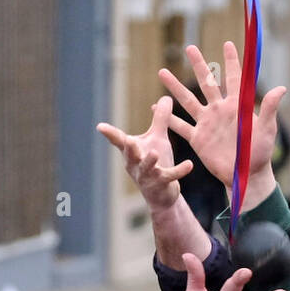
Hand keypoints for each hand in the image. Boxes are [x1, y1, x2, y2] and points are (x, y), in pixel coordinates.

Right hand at [97, 95, 192, 212]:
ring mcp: (147, 175)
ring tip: (154, 153)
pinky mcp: (161, 184)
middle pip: (130, 155)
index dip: (109, 134)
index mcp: (131, 152)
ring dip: (149, 160)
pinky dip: (179, 171)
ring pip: (146, 168)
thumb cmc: (157, 161)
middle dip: (129, 148)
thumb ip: (160, 119)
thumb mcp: (158, 139)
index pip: (118, 141)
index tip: (100, 126)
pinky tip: (189, 164)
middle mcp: (135, 164)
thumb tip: (166, 96)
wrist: (163, 194)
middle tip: (128, 140)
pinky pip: (170, 176)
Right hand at [159, 42, 286, 211]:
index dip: (231, 61)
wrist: (246, 174)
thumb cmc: (261, 152)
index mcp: (237, 106)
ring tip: (162, 72)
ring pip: (188, 100)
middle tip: (189, 47)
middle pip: (206, 82)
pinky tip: (156, 107)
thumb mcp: (266, 129)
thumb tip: (282, 88)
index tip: (227, 44)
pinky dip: (168, 118)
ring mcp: (207, 123)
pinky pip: (180, 126)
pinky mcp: (198, 138)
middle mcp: (220, 110)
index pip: (234, 78)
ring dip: (175, 87)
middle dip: (199, 65)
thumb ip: (269, 108)